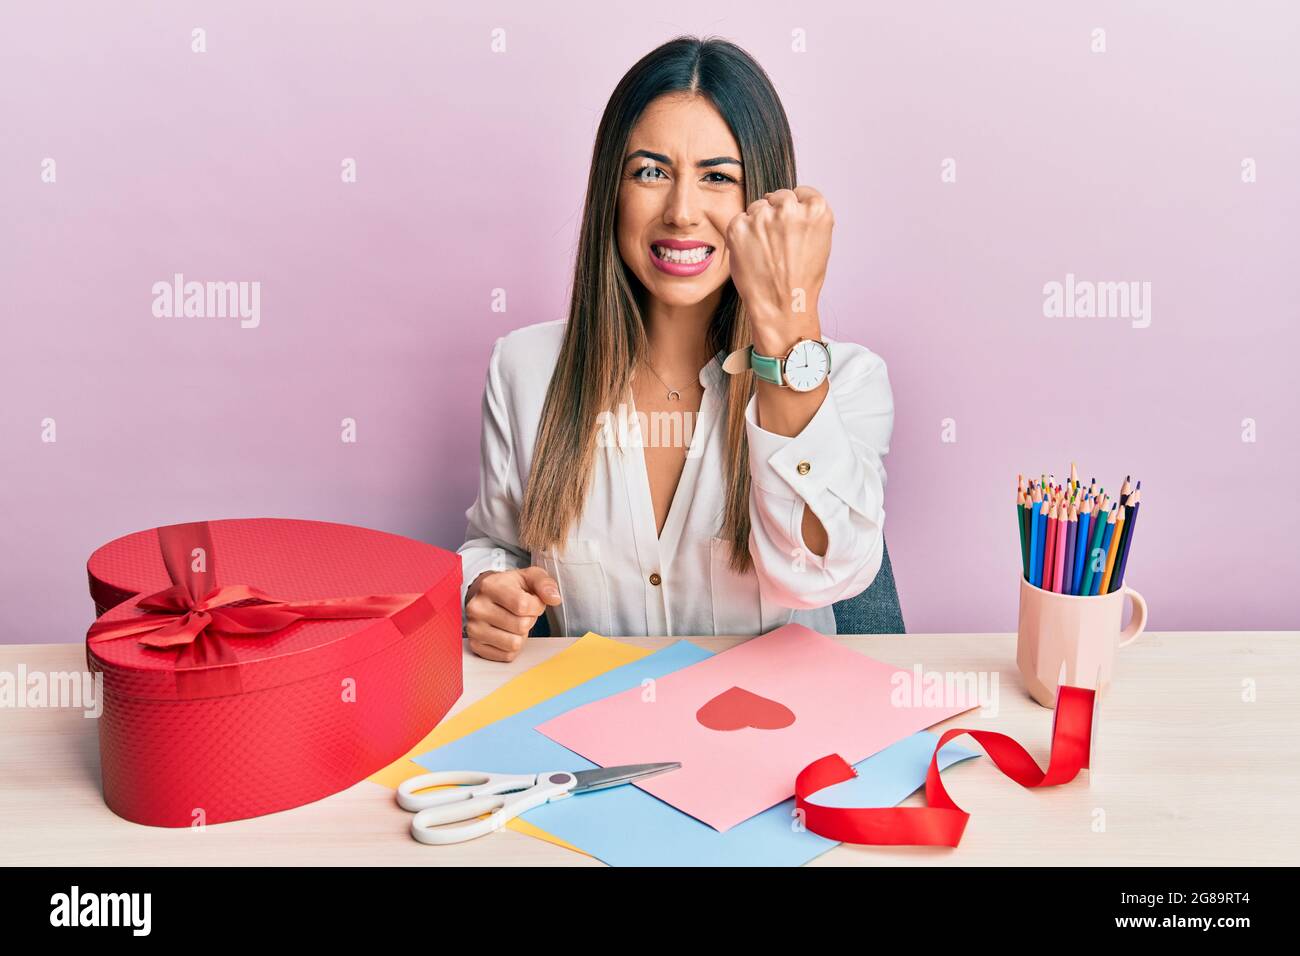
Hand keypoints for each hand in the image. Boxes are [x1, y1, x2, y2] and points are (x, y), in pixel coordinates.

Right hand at [464, 566, 561, 661]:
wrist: (488, 596)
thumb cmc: (510, 587)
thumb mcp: (530, 577)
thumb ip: (545, 584)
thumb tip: (554, 598)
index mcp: (489, 586)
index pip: (523, 605)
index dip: (536, 606)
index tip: (533, 601)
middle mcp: (477, 608)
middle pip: (520, 626)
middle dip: (529, 620)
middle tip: (521, 612)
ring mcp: (474, 628)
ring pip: (514, 644)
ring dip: (521, 635)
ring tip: (514, 622)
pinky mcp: (476, 645)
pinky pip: (507, 656)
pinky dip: (513, 647)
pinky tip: (507, 633)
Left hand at [725, 186, 832, 355]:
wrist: (782, 307)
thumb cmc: (802, 280)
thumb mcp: (820, 243)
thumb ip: (807, 218)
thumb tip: (791, 202)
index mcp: (817, 210)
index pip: (802, 193)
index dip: (796, 209)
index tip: (792, 226)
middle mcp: (790, 209)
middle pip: (779, 196)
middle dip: (777, 213)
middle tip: (777, 243)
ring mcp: (762, 217)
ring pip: (758, 206)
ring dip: (758, 223)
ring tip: (765, 252)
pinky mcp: (738, 227)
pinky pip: (739, 221)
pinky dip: (742, 235)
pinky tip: (752, 254)